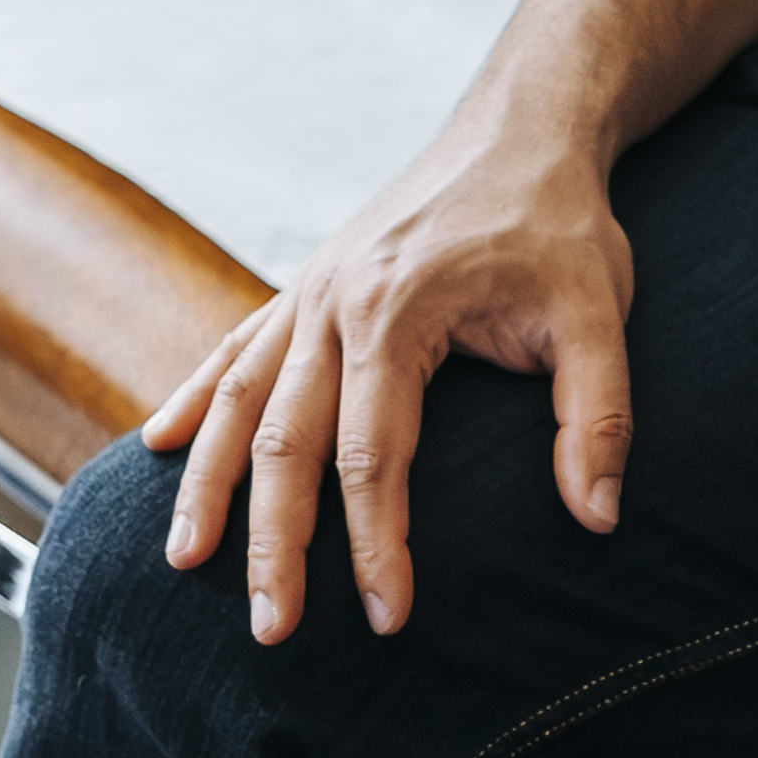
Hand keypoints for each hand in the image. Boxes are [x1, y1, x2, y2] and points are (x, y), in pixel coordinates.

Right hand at [146, 96, 635, 640]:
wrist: (524, 126)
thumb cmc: (560, 220)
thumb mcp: (598, 310)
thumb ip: (598, 415)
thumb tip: (599, 519)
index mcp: (398, 310)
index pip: (374, 456)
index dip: (378, 543)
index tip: (390, 618)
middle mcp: (334, 301)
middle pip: (285, 441)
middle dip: (273, 543)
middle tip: (273, 630)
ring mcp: (311, 289)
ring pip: (237, 398)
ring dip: (207, 483)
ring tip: (182, 562)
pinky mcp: (307, 283)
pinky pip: (236, 347)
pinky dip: (193, 397)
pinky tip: (158, 446)